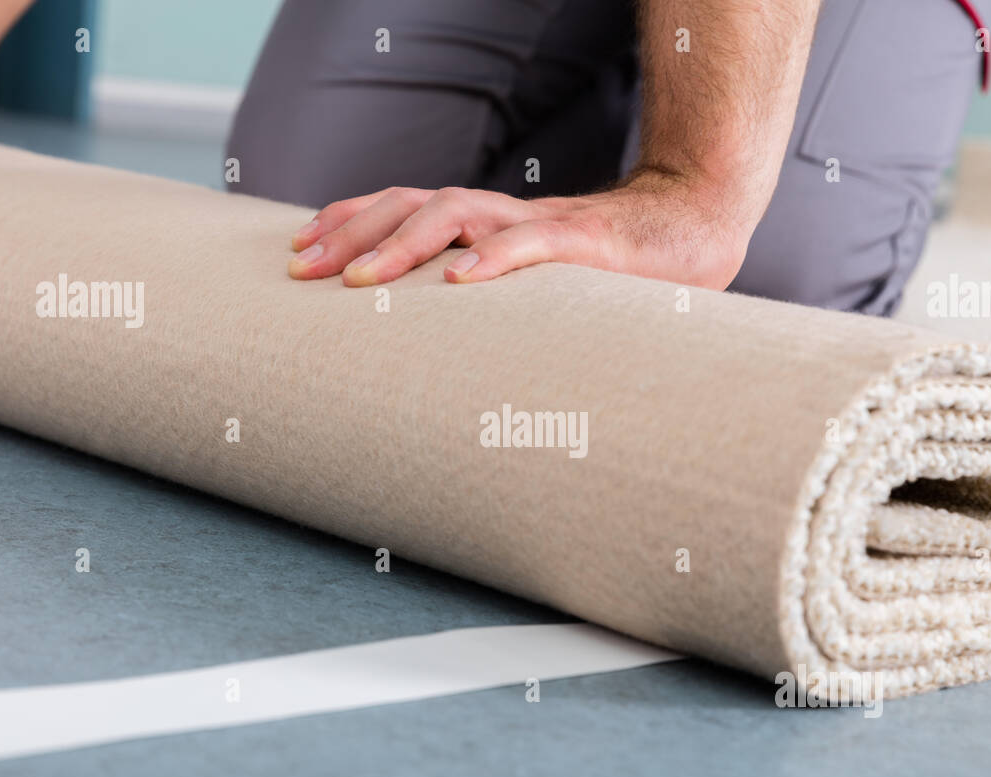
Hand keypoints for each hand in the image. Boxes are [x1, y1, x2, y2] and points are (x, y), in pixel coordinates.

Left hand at [287, 169, 759, 290]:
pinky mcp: (583, 245)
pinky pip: (532, 243)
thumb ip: (488, 305)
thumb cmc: (608, 272)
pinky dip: (494, 257)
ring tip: (361, 282)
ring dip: (402, 244)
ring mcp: (540, 224)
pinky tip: (459, 281)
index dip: (348, 221)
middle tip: (303, 269)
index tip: (300, 248)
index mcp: (486, 222)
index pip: (403, 206)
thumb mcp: (533, 287)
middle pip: (411, 203)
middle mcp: (503, 214)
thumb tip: (433, 358)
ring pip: (457, 212)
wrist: (691, 233)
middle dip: (351, 233)